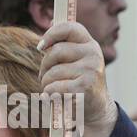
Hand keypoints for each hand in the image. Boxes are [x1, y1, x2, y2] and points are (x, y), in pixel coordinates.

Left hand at [39, 22, 116, 136]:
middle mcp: (93, 54)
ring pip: (52, 73)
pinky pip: (54, 88)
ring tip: (54, 90)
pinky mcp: (84, 88)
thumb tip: (48, 26)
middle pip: (55, 52)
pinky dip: (49, 95)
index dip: (51, 34)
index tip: (41, 47)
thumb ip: (64, 45)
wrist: (96, 109)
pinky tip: (56, 99)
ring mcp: (91, 71)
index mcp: (90, 44)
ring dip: (46, 84)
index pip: (69, 28)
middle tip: (46, 77)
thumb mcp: (77, 60)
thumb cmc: (80, 82)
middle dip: (44, 67)